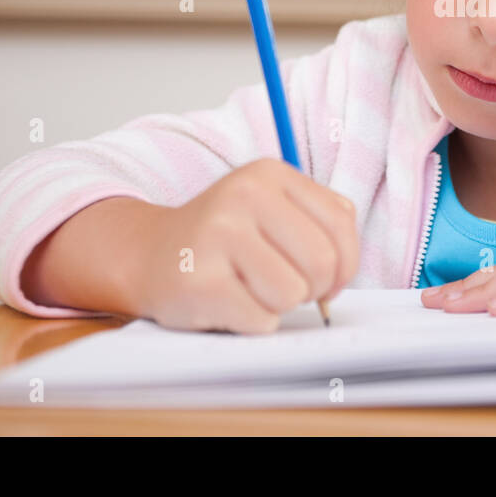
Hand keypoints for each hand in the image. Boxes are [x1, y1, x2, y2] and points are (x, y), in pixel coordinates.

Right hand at [134, 158, 358, 333]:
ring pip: (292, 294)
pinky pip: (261, 320)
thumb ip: (321, 227)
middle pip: (321, 262)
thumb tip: (340, 275)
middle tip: (288, 287)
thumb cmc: (225, 239)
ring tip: (251, 289)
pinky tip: (229, 302)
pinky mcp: (199, 281)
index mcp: (270, 174)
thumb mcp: (274, 210)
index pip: (340, 223)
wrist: (150, 254)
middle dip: (314, 288)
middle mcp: (243, 195)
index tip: (328, 278)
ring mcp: (217, 235)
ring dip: (279, 305)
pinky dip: (253, 322)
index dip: (345, 263)